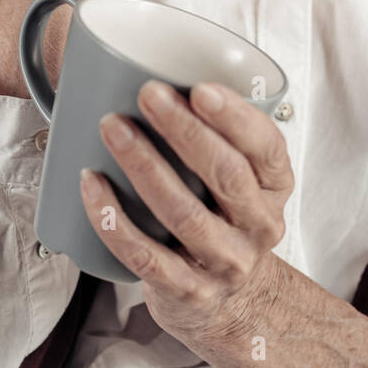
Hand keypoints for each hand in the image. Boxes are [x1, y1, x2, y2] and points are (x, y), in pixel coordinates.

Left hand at [79, 80, 294, 345]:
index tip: (199, 88)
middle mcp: (258, 225)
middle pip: (226, 175)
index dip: (235, 117)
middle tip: (148, 95)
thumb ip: (220, 132)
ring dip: (145, 166)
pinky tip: (92, 186)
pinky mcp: (187, 290)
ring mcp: (224, 262)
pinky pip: (145, 256)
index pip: (267, 147)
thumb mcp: (245, 178)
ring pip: (184, 213)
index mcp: (275, 186)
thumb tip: (155, 64)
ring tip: (113, 128)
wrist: (234, 304)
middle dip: (184, 131)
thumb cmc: (225, 216)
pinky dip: (114, 220)